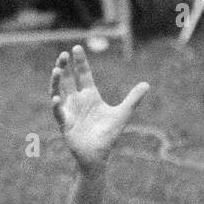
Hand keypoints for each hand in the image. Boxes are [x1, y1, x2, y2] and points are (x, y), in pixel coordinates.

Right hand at [51, 45, 149, 169]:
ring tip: (57, 70)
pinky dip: (57, 106)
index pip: (83, 74)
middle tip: (64, 55)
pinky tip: (57, 98)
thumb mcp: (123, 114)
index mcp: (90, 95)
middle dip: (64, 66)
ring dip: (56, 81)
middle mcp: (77, 100)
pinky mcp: (65, 123)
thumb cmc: (109, 135)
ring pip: (58, 91)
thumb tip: (147, 84)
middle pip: (67, 79)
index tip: (76, 48)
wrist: (99, 155)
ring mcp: (69, 110)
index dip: (79, 62)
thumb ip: (133, 99)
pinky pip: (58, 112)